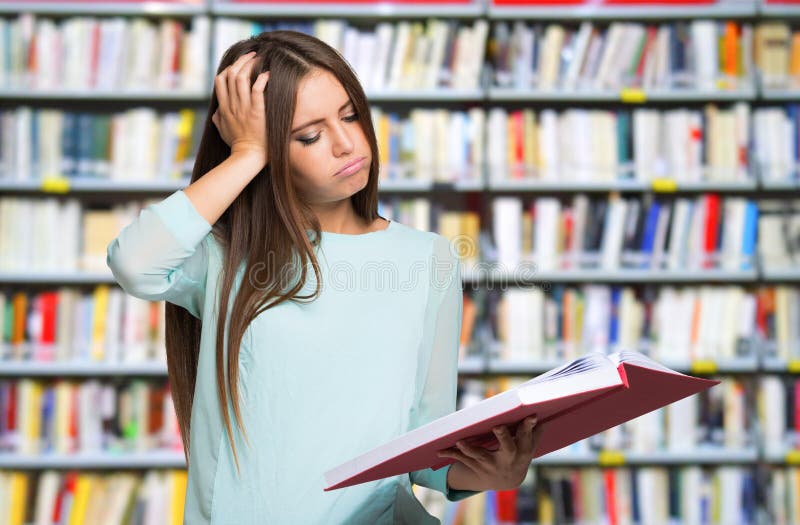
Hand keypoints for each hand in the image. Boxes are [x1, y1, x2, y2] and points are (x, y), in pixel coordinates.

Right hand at [212, 50, 269, 165]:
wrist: (247, 156)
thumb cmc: (237, 145)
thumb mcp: (222, 131)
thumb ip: (219, 119)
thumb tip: (217, 111)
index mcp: (224, 107)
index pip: (220, 81)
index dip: (228, 68)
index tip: (238, 64)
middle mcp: (232, 105)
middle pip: (231, 74)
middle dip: (241, 61)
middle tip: (251, 55)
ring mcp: (244, 107)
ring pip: (242, 78)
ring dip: (251, 65)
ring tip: (260, 59)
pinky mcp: (256, 111)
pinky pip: (257, 90)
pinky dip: (262, 79)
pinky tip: (267, 74)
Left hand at [437, 415, 542, 491]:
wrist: (507, 482)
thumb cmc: (518, 456)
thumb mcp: (528, 446)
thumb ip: (533, 432)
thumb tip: (540, 412)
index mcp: (522, 452)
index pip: (526, 438)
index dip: (528, 428)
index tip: (530, 416)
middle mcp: (508, 459)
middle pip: (507, 448)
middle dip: (503, 437)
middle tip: (498, 427)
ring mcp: (492, 465)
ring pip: (480, 456)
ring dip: (470, 449)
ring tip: (460, 441)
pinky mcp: (477, 468)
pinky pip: (463, 460)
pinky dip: (451, 454)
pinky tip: (439, 451)